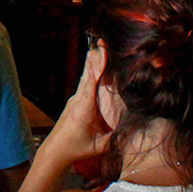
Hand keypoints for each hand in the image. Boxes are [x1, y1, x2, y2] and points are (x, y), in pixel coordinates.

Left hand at [37, 44, 112, 169]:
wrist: (55, 150)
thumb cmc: (76, 148)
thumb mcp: (100, 146)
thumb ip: (116, 139)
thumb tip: (136, 132)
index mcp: (84, 108)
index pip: (91, 83)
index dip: (97, 67)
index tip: (102, 52)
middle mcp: (78, 100)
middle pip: (88, 75)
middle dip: (96, 58)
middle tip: (102, 41)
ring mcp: (76, 99)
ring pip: (86, 77)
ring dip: (93, 63)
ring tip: (100, 46)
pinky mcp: (76, 101)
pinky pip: (85, 83)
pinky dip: (91, 72)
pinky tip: (96, 64)